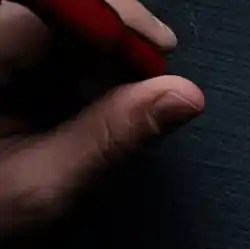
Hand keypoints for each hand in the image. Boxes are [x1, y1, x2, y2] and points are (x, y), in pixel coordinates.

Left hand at [0, 0, 203, 236]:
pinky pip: (39, 44)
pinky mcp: (0, 69)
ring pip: (51, 22)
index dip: (110, 16)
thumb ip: (113, 134)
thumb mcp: (46, 186)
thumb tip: (187, 95)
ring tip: (137, 85)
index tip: (161, 49)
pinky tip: (104, 90)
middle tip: (158, 66)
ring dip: (99, 44)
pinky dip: (79, 61)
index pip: (45, 8)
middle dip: (112, 25)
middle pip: (53, 6)